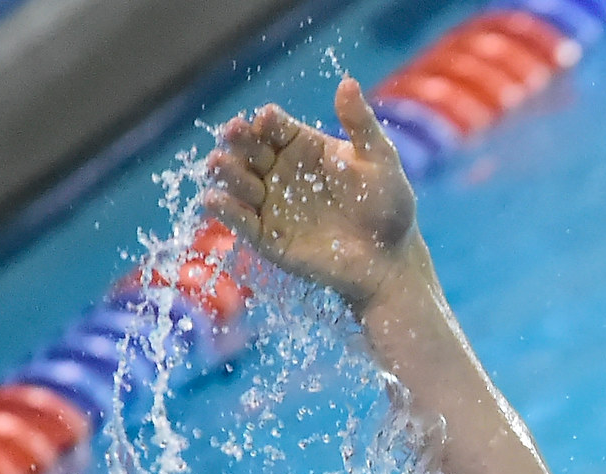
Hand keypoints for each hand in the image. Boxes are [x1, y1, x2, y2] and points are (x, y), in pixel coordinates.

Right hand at [205, 76, 420, 309]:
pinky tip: (215, 199)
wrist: (390, 259)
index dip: (266, 120)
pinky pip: (239, 221)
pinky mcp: (266, 236)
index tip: (265, 120)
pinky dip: (224, 210)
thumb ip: (360, 124)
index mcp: (302, 146)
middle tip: (233, 133)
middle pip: (248, 149)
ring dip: (224, 170)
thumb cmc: (388, 206)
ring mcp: (270, 203)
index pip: (273, 125)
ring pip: (236, 181)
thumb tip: (347, 82)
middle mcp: (279, 171)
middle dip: (237, 140)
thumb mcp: (380, 159)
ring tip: (218, 163)